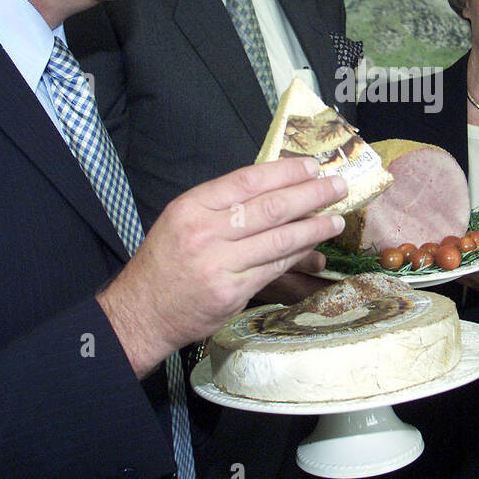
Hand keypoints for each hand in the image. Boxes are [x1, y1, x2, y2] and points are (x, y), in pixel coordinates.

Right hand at [98, 157, 346, 377]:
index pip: (247, 181)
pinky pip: (274, 268)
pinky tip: (314, 247)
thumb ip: (222, 204)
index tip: (311, 166)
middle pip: (269, 208)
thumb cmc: (166, 261)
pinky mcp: (232, 293)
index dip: (285, 172)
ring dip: (313, 227)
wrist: (142, 312)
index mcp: (192, 207)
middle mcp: (205, 233)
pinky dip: (298, 255)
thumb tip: (274, 188)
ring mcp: (219, 264)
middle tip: (337, 186)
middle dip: (310, 195)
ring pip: (278, 240)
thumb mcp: (182, 219)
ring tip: (336, 218)